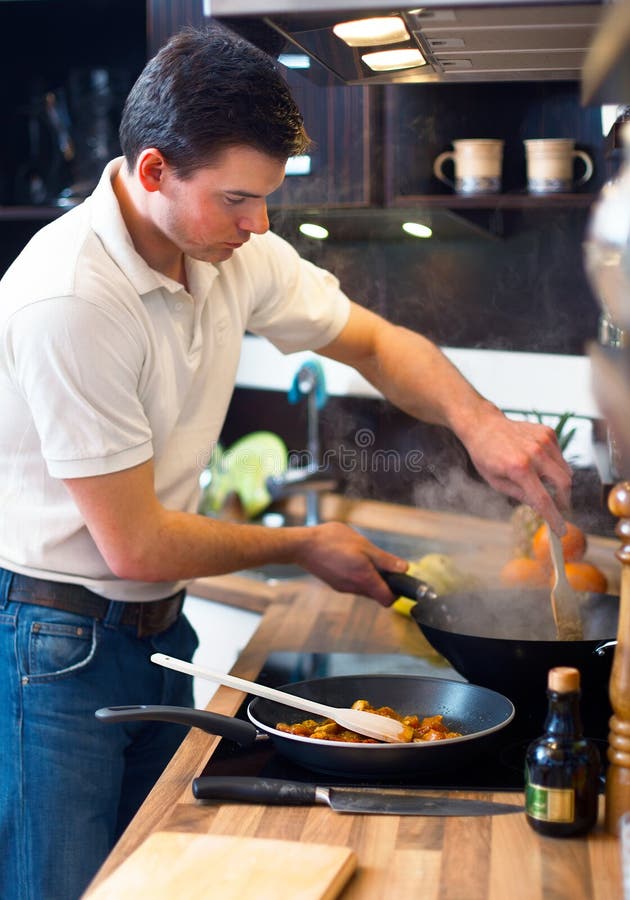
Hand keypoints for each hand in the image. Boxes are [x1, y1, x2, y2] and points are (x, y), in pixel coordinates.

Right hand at [294, 522, 408, 605]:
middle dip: (383, 581)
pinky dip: (356, 575)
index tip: (396, 578)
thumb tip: (404, 569)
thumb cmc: (331, 541)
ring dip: (369, 577)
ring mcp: (343, 587)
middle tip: (379, 562)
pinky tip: (349, 559)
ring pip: (365, 589)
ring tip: (362, 556)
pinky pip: (353, 584)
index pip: (388, 600)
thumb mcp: (363, 545)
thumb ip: (385, 560)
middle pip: (377, 594)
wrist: (302, 546)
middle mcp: (354, 588)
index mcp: (365, 578)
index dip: (396, 591)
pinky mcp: (335, 584)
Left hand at [461, 409, 571, 534]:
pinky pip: (560, 456)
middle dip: (564, 500)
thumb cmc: (486, 455)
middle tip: (559, 508)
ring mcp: (544, 440)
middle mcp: (535, 452)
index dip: (554, 518)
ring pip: (566, 470)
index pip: (544, 500)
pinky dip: (554, 464)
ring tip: (540, 479)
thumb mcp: (496, 482)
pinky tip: (537, 461)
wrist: (483, 425)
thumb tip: (543, 509)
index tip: (561, 530)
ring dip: (559, 481)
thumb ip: (521, 496)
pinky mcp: (548, 432)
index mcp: (519, 468)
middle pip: (564, 484)